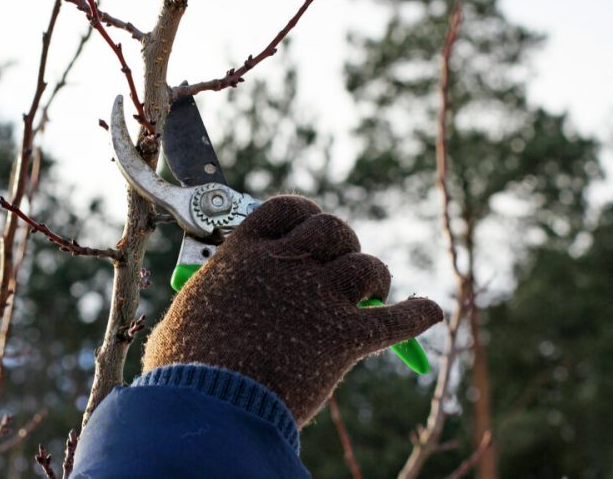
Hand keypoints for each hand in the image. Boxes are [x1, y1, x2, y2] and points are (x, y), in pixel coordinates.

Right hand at [142, 195, 443, 426]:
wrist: (209, 402)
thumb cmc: (184, 368)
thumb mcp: (182, 321)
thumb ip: (201, 306)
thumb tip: (193, 322)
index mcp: (244, 255)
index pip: (286, 209)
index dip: (305, 214)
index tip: (310, 227)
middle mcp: (285, 265)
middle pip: (332, 229)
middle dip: (342, 243)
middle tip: (341, 265)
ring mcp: (318, 298)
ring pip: (366, 267)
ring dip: (374, 277)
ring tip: (374, 292)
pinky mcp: (345, 335)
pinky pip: (395, 319)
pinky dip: (416, 315)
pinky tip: (429, 312)